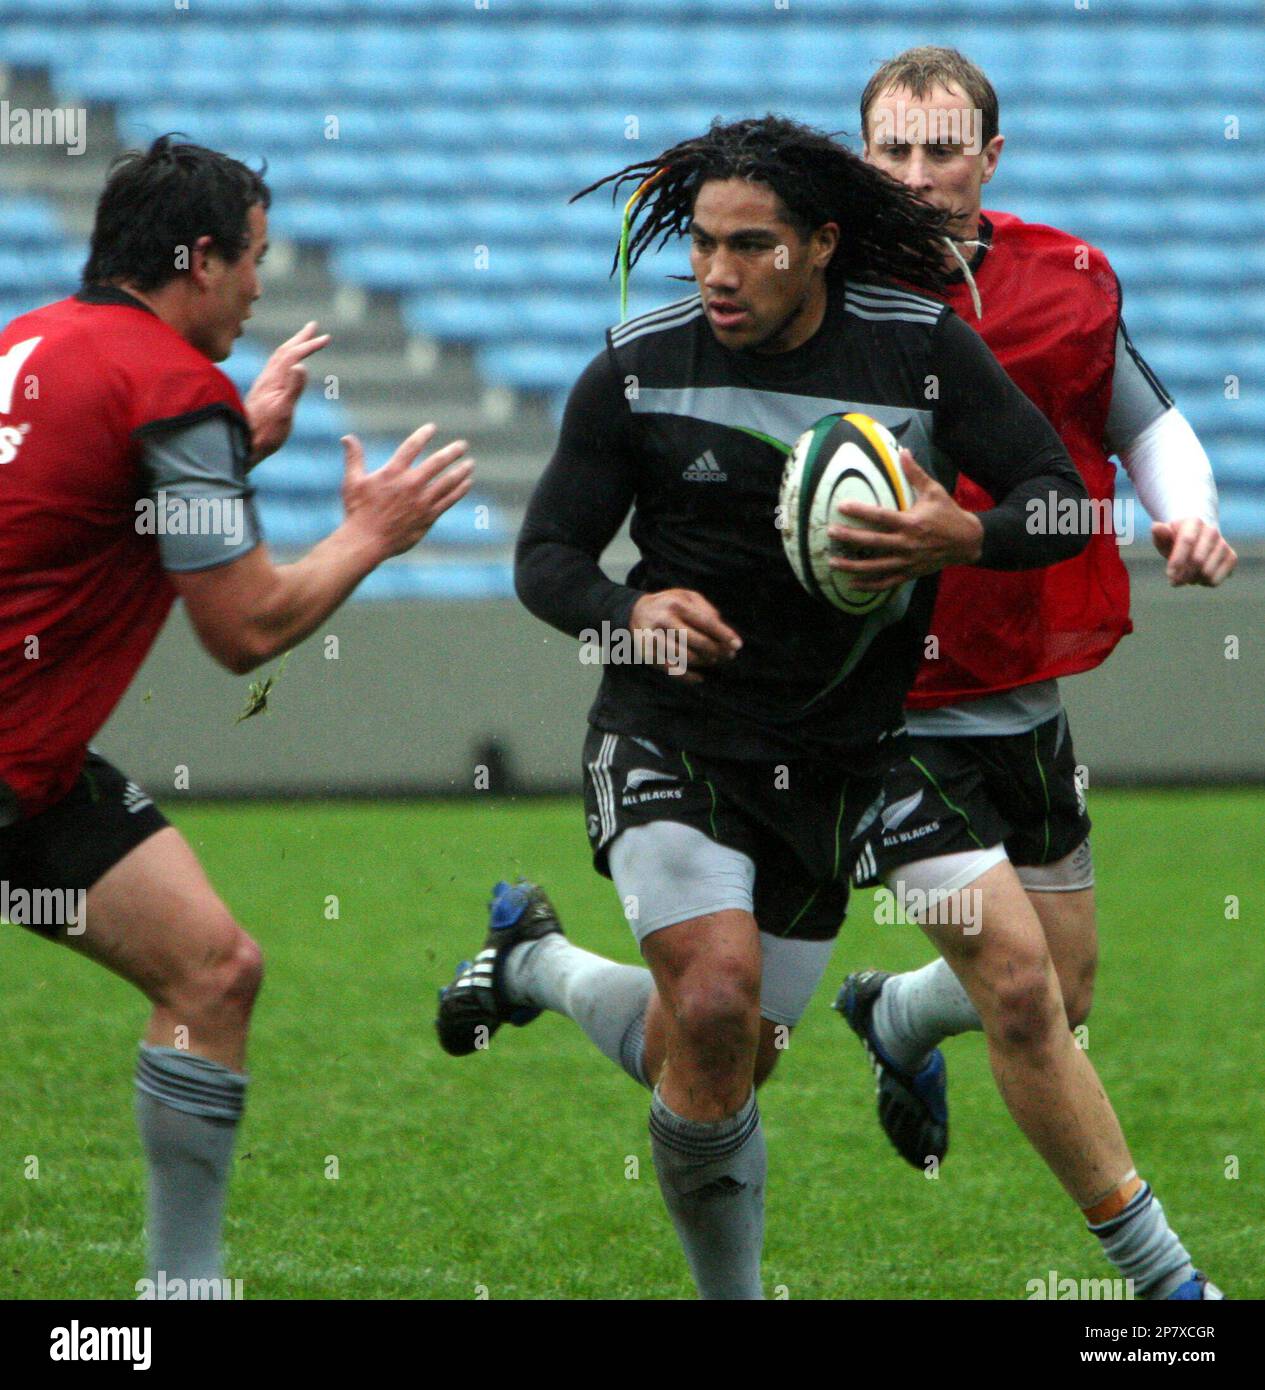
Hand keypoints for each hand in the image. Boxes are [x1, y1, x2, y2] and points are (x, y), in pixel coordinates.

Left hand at [244, 321, 331, 463]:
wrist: (241, 444)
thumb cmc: (264, 432)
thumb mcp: (283, 412)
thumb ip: (293, 388)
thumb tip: (302, 365)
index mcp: (274, 380)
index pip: (293, 355)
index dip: (309, 345)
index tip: (326, 338)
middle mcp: (267, 378)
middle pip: (284, 351)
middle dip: (300, 338)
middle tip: (313, 326)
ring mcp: (264, 385)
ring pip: (278, 359)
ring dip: (292, 346)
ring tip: (301, 341)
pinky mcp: (262, 393)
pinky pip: (275, 368)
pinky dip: (285, 360)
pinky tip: (286, 366)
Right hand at [341, 424, 473, 560]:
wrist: (367, 541)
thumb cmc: (357, 511)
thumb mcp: (352, 481)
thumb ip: (354, 458)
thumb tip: (346, 437)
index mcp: (393, 473)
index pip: (411, 447)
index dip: (423, 435)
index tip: (432, 428)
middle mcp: (411, 484)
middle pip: (437, 462)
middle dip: (452, 452)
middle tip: (463, 445)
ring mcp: (422, 501)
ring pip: (448, 482)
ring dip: (461, 471)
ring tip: (470, 464)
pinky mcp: (429, 516)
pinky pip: (449, 500)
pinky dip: (460, 490)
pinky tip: (467, 483)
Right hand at [629, 588, 741, 683]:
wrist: (635, 611)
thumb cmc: (668, 604)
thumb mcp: (686, 596)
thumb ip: (705, 608)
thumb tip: (721, 626)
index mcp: (676, 604)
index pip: (706, 622)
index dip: (724, 635)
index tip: (738, 645)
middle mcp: (664, 620)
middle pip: (697, 641)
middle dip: (716, 650)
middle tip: (727, 655)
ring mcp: (654, 639)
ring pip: (685, 657)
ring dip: (703, 662)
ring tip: (712, 660)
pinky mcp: (648, 654)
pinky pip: (671, 669)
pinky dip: (688, 676)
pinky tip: (699, 677)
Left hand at [827, 450, 983, 591]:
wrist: (967, 541)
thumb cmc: (948, 514)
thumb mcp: (934, 491)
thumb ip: (915, 474)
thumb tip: (903, 451)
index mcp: (911, 523)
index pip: (881, 516)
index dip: (860, 512)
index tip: (841, 507)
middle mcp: (907, 544)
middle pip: (873, 542)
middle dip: (849, 538)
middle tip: (830, 533)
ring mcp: (907, 561)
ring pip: (876, 566)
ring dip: (853, 566)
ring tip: (832, 563)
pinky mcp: (910, 573)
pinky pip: (886, 582)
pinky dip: (869, 585)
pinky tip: (852, 585)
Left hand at [1151, 517, 1236, 586]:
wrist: (1196, 540)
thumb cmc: (1174, 541)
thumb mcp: (1163, 538)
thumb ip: (1159, 534)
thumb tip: (1157, 527)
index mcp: (1194, 522)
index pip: (1187, 541)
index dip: (1177, 560)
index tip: (1169, 575)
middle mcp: (1211, 531)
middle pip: (1198, 559)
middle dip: (1183, 575)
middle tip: (1174, 582)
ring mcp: (1223, 544)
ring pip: (1207, 572)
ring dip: (1193, 580)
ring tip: (1186, 576)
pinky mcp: (1231, 557)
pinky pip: (1216, 579)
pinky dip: (1204, 583)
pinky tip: (1199, 577)